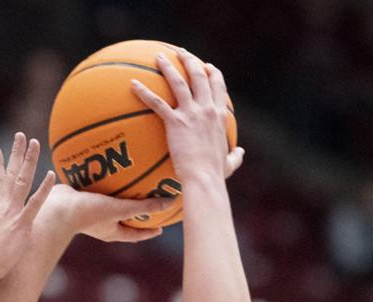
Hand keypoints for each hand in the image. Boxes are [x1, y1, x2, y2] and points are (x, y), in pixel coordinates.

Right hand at [0, 133, 54, 282]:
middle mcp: (2, 207)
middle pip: (10, 174)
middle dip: (15, 154)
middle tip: (21, 135)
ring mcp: (12, 214)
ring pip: (22, 181)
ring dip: (29, 161)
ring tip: (35, 143)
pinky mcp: (22, 224)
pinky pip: (35, 203)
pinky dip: (43, 189)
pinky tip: (51, 175)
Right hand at [39, 183, 175, 242]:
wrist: (55, 208)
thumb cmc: (86, 213)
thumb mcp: (119, 209)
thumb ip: (143, 207)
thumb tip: (169, 203)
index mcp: (111, 232)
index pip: (135, 235)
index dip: (148, 232)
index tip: (160, 227)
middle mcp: (101, 223)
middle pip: (124, 219)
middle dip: (136, 213)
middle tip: (150, 203)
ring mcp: (90, 211)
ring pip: (110, 203)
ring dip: (120, 195)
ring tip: (131, 182)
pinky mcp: (80, 198)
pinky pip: (97, 188)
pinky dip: (105, 180)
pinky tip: (109, 165)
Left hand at [131, 49, 244, 186]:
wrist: (204, 178)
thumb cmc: (215, 175)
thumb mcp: (229, 163)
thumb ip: (235, 156)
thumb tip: (240, 153)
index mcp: (219, 116)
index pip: (218, 87)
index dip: (213, 74)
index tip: (207, 66)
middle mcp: (206, 109)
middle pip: (199, 76)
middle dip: (190, 61)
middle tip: (181, 52)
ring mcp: (191, 113)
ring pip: (178, 82)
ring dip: (168, 67)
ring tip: (159, 56)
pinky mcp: (175, 122)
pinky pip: (156, 103)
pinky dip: (144, 92)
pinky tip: (132, 84)